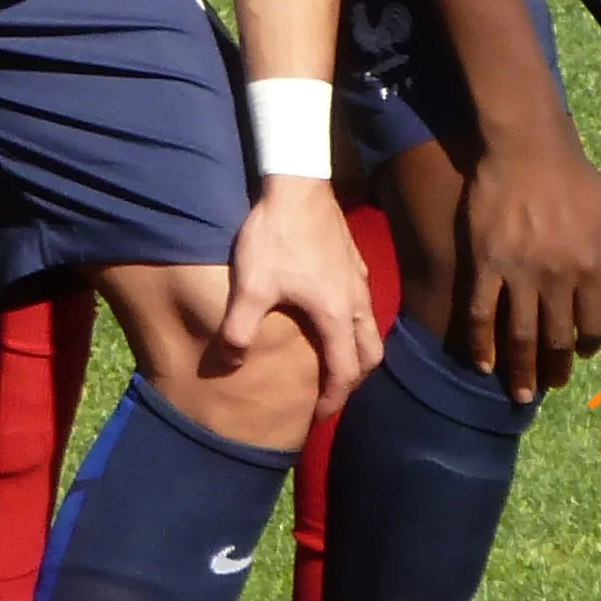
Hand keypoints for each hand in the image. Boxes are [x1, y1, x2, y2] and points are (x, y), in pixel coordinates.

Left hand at [219, 182, 382, 419]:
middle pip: (370, 354)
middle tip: (332, 392)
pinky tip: (331, 313)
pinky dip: (354, 322)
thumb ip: (240, 329)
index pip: (344, 372)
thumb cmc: (276, 237)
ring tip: (333, 358)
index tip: (320, 417)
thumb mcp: (251, 284)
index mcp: (335, 315)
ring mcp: (358, 278)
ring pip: (370, 327)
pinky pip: (363, 303)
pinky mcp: (352, 259)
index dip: (333, 399)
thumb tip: (231, 364)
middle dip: (354, 379)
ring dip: (356, 350)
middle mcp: (356, 301)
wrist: (297, 183)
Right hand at [457, 135, 600, 400]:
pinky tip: (483, 362)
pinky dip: (482, 343)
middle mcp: (558, 279)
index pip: (591, 326)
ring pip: (519, 335)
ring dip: (520, 370)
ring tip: (518, 392)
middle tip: (547, 387)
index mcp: (591, 270)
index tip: (576, 357)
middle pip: (555, 339)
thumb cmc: (575, 178)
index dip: (584, 348)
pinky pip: (482, 312)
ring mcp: (519, 273)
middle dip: (553, 370)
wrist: (527, 147)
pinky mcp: (486, 262)